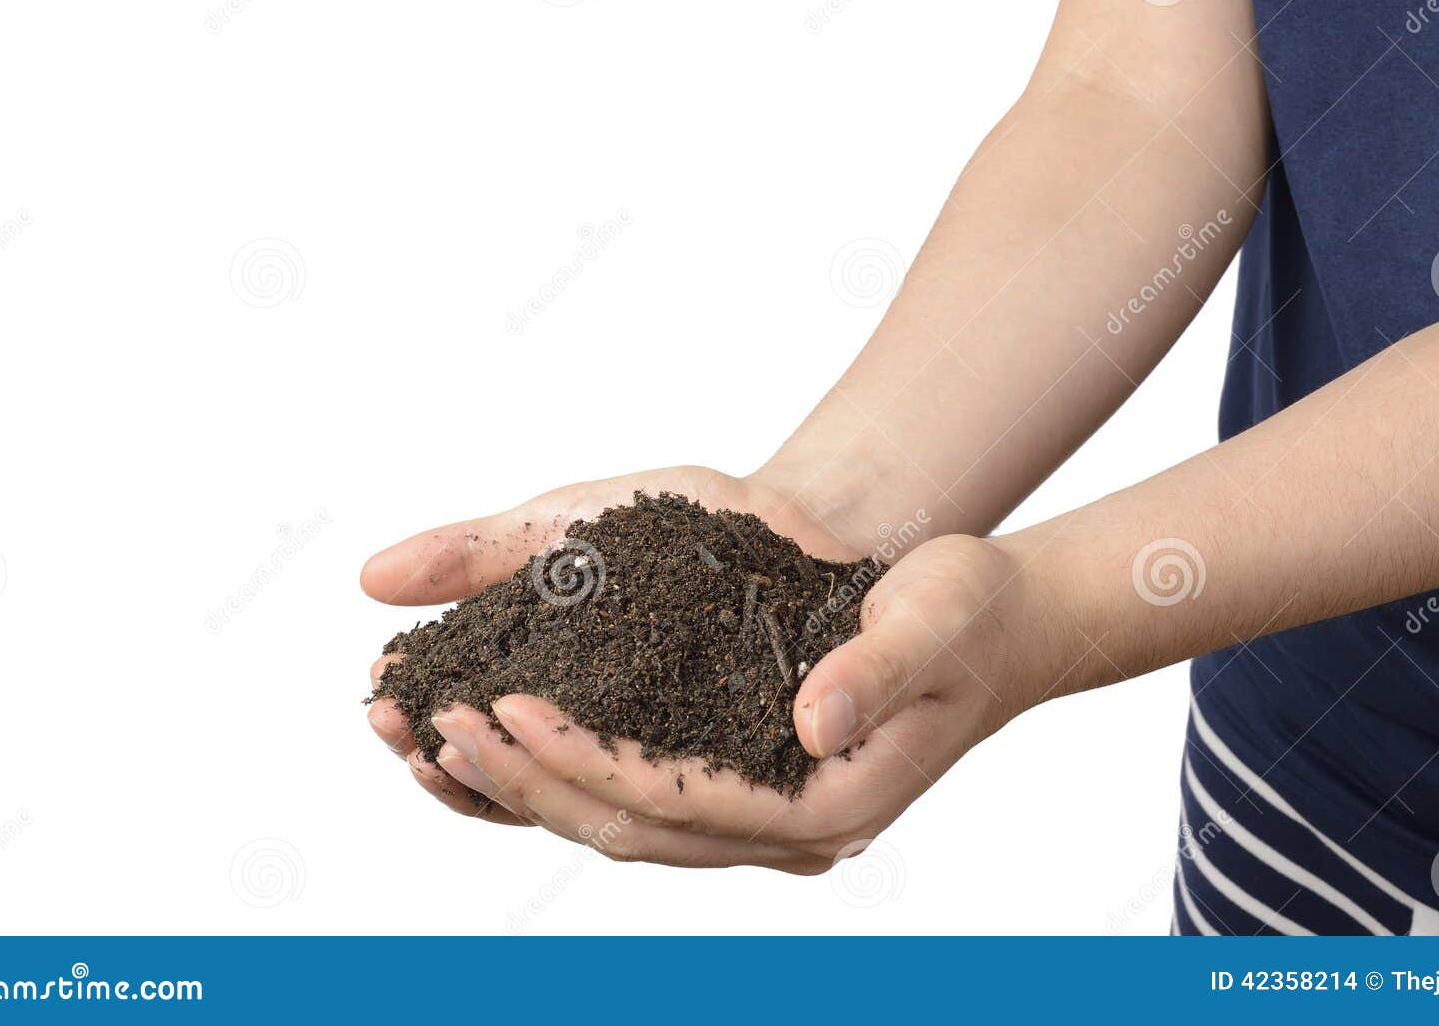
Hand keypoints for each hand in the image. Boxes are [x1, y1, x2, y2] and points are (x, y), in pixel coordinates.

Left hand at [371, 493, 1071, 869]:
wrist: (998, 624)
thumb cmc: (971, 609)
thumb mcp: (937, 615)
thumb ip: (880, 667)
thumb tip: (814, 719)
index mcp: (832, 804)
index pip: (679, 802)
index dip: (584, 761)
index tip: (506, 706)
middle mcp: (790, 829)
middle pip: (632, 829)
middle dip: (528, 781)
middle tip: (440, 722)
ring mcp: (766, 816)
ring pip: (625, 824)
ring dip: (531, 785)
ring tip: (445, 733)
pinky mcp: (745, 783)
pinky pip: (641, 796)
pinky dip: (569, 771)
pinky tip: (511, 733)